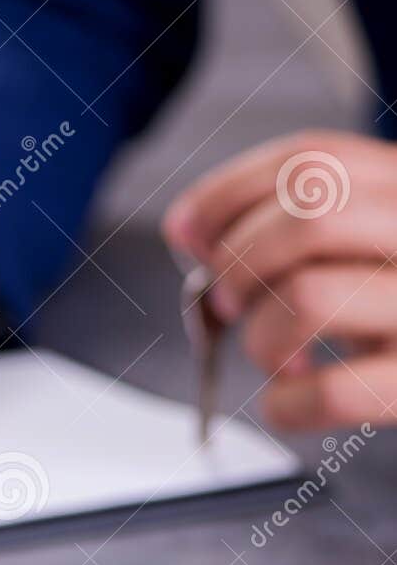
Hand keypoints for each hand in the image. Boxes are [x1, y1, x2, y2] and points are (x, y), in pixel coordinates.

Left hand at [164, 131, 396, 430]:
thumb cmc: (390, 301)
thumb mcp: (357, 242)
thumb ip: (286, 222)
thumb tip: (187, 229)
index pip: (310, 160)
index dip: (228, 195)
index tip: (188, 232)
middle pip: (310, 216)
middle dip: (241, 262)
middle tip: (230, 302)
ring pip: (308, 298)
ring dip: (260, 335)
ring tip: (274, 353)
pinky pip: (329, 393)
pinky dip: (285, 404)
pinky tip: (291, 397)